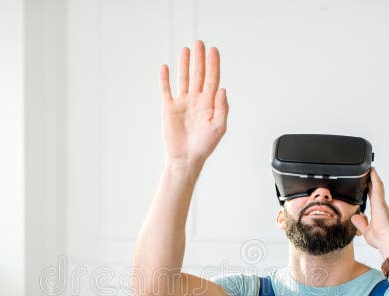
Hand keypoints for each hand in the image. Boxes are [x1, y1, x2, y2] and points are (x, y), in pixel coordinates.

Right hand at [159, 40, 228, 169]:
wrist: (186, 158)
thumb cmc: (204, 146)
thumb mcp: (219, 128)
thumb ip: (222, 108)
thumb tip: (222, 89)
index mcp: (209, 104)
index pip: (212, 79)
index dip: (213, 64)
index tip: (213, 50)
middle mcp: (196, 100)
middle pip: (198, 74)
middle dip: (199, 59)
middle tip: (199, 43)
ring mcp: (182, 103)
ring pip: (184, 78)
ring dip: (184, 64)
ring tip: (185, 49)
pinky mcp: (169, 108)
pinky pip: (166, 90)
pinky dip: (165, 79)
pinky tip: (166, 67)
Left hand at [350, 168, 388, 256]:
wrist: (387, 241)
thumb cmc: (381, 239)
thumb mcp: (366, 231)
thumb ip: (361, 224)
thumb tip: (356, 217)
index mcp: (377, 213)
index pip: (372, 198)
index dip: (369, 190)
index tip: (367, 183)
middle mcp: (380, 207)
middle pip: (375, 190)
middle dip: (372, 181)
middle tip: (369, 171)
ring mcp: (381, 204)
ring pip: (377, 186)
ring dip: (374, 177)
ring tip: (370, 168)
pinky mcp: (380, 203)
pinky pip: (377, 188)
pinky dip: (375, 179)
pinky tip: (372, 172)